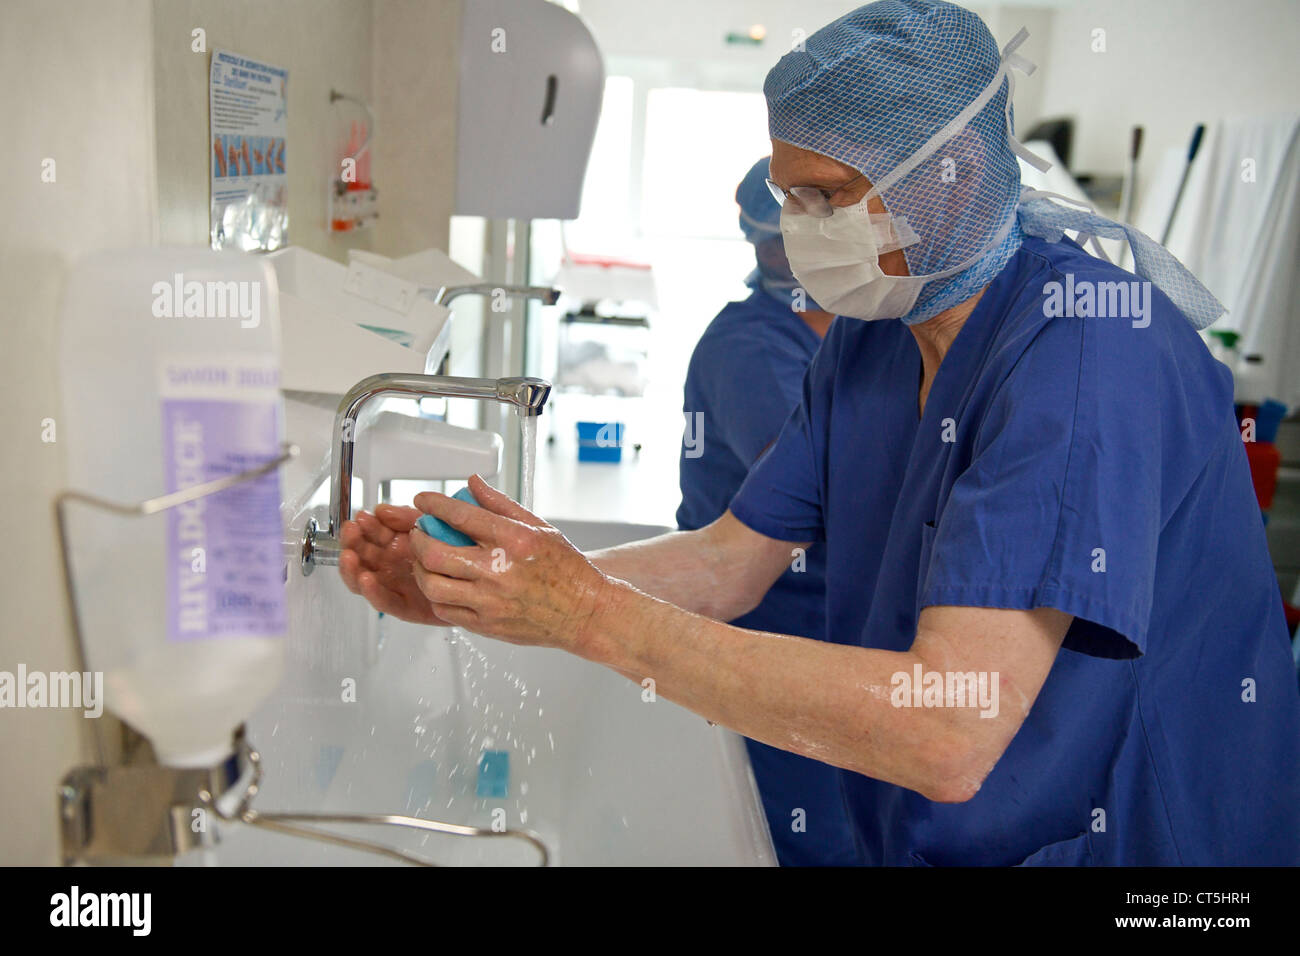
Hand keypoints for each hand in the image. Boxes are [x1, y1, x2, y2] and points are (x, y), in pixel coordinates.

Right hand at [339, 504, 454, 625]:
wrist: (480, 580)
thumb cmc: (458, 550)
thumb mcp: (432, 526)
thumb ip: (407, 517)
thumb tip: (382, 509)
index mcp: (394, 543)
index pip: (370, 533)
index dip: (362, 525)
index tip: (361, 516)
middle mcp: (391, 564)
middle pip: (361, 554)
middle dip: (352, 542)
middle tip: (352, 531)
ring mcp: (395, 585)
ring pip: (364, 578)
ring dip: (352, 568)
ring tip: (350, 556)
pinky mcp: (404, 606)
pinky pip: (384, 601)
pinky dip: (372, 591)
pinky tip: (366, 579)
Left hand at [406, 475, 609, 650]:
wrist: (584, 612)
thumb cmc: (567, 570)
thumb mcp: (539, 527)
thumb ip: (501, 504)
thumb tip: (473, 484)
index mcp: (513, 540)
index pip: (461, 515)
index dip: (434, 504)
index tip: (424, 500)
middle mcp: (498, 571)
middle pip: (434, 553)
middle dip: (418, 539)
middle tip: (420, 532)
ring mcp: (490, 601)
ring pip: (433, 586)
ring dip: (421, 569)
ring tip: (426, 560)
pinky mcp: (486, 625)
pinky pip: (445, 610)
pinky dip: (437, 595)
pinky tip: (443, 585)